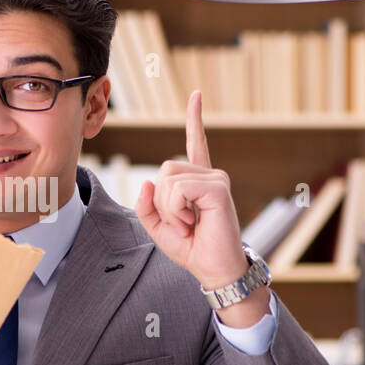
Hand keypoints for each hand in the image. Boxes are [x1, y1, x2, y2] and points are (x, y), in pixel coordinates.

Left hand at [134, 91, 267, 322]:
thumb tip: (147, 181)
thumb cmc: (191, 248)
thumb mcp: (158, 227)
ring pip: (169, 179)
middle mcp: (210, 175)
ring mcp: (216, 179)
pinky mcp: (218, 188)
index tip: (196, 95)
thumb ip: (147, 205)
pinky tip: (192, 222)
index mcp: (198, 181)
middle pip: (165, 170)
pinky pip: (179, 190)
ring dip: (168, 208)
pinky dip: (176, 210)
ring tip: (188, 224)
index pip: (196, 143)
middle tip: (181, 223)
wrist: (213, 269)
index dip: (194, 119)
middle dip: (161, 202)